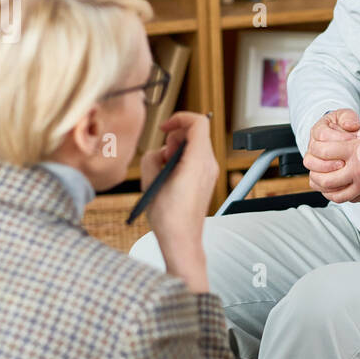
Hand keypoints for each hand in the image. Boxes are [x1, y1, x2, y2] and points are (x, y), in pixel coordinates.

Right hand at [140, 111, 220, 289]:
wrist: (182, 240)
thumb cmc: (168, 216)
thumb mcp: (150, 181)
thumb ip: (153, 157)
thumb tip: (160, 152)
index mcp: (198, 160)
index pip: (198, 122)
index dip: (179, 118)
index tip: (164, 128)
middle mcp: (209, 164)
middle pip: (195, 133)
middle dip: (174, 138)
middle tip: (162, 157)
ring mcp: (209, 172)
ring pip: (193, 147)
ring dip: (175, 152)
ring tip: (162, 172)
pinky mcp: (206, 180)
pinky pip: (193, 160)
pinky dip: (179, 162)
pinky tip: (168, 180)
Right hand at [303, 108, 359, 176]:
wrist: (345, 139)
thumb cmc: (345, 127)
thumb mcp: (348, 117)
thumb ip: (349, 118)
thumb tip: (350, 125)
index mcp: (318, 129)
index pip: (323, 134)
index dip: (338, 137)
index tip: (352, 139)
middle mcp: (312, 144)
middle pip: (314, 150)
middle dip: (331, 155)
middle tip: (346, 157)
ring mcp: (312, 158)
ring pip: (310, 164)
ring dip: (326, 167)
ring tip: (342, 167)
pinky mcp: (316, 171)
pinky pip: (313, 179)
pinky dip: (324, 181)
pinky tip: (338, 179)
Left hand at [305, 116, 359, 204]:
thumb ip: (350, 136)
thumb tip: (334, 138)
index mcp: (356, 151)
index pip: (324, 152)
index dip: (316, 150)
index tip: (316, 148)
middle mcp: (357, 170)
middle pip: (325, 178)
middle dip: (315, 173)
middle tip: (313, 168)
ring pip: (335, 194)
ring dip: (325, 188)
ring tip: (323, 181)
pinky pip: (348, 199)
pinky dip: (339, 195)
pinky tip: (338, 188)